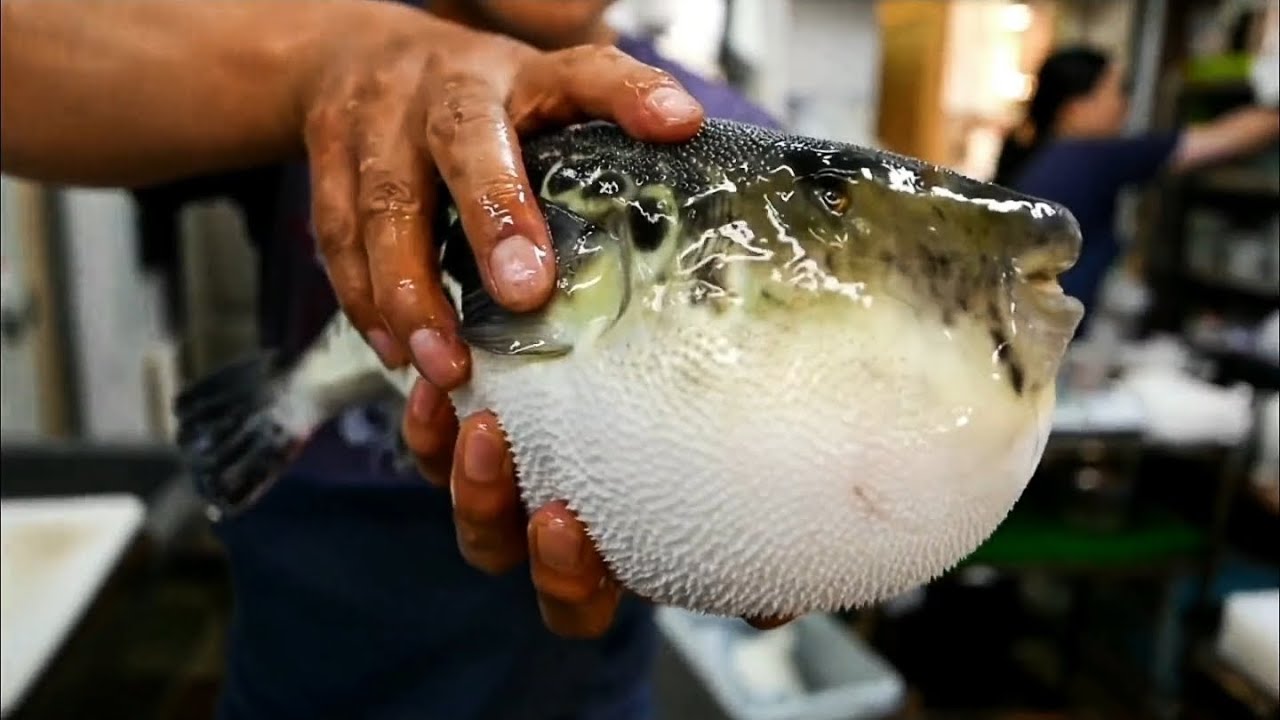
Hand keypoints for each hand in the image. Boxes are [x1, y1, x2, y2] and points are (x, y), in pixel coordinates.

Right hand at [300, 6, 704, 387]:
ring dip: (412, 291)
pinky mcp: (326, 158)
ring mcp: (376, 120)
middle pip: (465, 142)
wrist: (349, 54)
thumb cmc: (471, 97)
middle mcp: (444, 87)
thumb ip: (596, 132)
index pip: (583, 71)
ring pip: (384, 204)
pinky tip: (395, 351)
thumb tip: (680, 174)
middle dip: (493, 218)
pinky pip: (336, 237)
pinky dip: (363, 300)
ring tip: (447, 364)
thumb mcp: (536, 96)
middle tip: (523, 294)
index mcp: (518, 73)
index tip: (676, 125)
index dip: (629, 95)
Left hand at [402, 379, 796, 637]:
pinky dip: (431, 421)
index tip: (567, 522)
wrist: (660, 299)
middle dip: (500, 522)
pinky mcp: (486, 413)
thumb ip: (771, 527)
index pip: (576, 601)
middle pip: (503, 554)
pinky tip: (444, 380)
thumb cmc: (722, 382)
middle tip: (517, 470)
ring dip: (465, 477)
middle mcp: (559, 514)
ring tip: (479, 420)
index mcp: (614, 543)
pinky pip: (436, 438)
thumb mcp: (758, 455)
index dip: (565, 579)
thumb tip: (768, 608)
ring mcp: (519, 466)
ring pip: (469, 503)